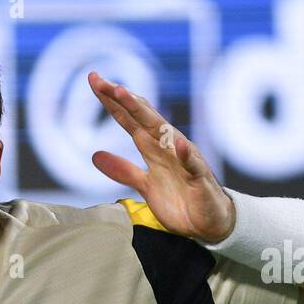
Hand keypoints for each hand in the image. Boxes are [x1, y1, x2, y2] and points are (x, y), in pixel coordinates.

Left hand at [87, 71, 235, 244]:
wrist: (209, 222)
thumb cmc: (179, 200)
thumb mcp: (144, 185)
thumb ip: (123, 170)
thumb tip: (95, 155)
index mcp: (152, 148)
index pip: (128, 119)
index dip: (111, 102)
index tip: (94, 80)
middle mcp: (167, 147)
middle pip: (141, 117)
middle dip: (122, 99)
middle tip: (102, 81)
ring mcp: (184, 159)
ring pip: (164, 132)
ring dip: (145, 114)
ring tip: (126, 96)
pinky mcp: (199, 177)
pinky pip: (192, 164)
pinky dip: (186, 154)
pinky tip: (178, 143)